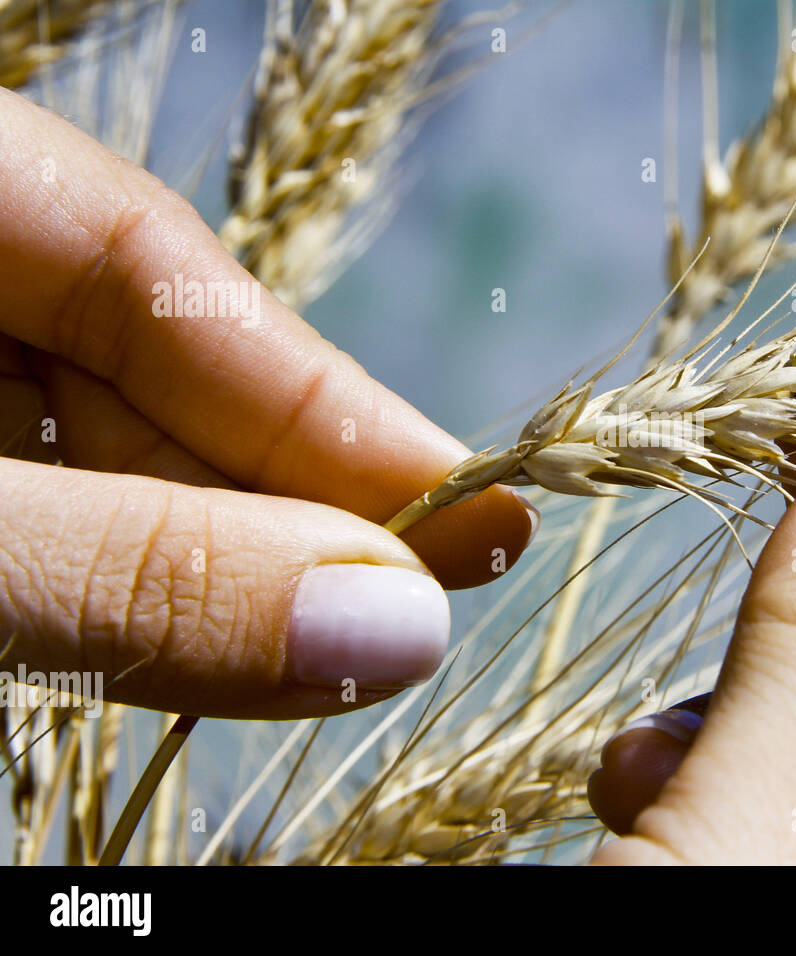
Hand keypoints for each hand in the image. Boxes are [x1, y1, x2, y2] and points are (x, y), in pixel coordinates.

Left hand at [0, 88, 534, 718]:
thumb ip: (129, 569)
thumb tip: (395, 627)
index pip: (148, 260)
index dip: (320, 394)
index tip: (473, 503)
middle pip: (128, 371)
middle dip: (274, 504)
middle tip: (421, 608)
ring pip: (75, 460)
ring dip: (197, 567)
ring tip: (337, 651)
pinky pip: (20, 522)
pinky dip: (100, 595)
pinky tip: (192, 652)